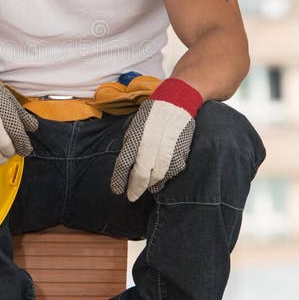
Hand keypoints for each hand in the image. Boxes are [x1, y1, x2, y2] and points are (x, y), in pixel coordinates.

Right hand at [0, 53, 37, 171]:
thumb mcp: (5, 94)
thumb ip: (20, 113)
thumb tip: (32, 127)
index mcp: (3, 108)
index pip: (18, 134)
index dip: (24, 145)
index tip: (25, 149)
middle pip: (5, 144)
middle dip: (11, 152)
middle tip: (13, 153)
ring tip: (3, 159)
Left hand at [110, 78, 202, 201]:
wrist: (177, 102)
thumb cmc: (151, 115)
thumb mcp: (135, 127)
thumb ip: (131, 147)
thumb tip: (127, 168)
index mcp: (136, 136)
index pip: (124, 164)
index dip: (120, 179)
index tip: (117, 191)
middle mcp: (151, 144)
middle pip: (141, 174)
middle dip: (135, 188)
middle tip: (131, 197)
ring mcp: (167, 149)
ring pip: (157, 177)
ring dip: (150, 185)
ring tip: (146, 189)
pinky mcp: (181, 153)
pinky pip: (171, 172)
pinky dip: (164, 178)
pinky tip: (159, 180)